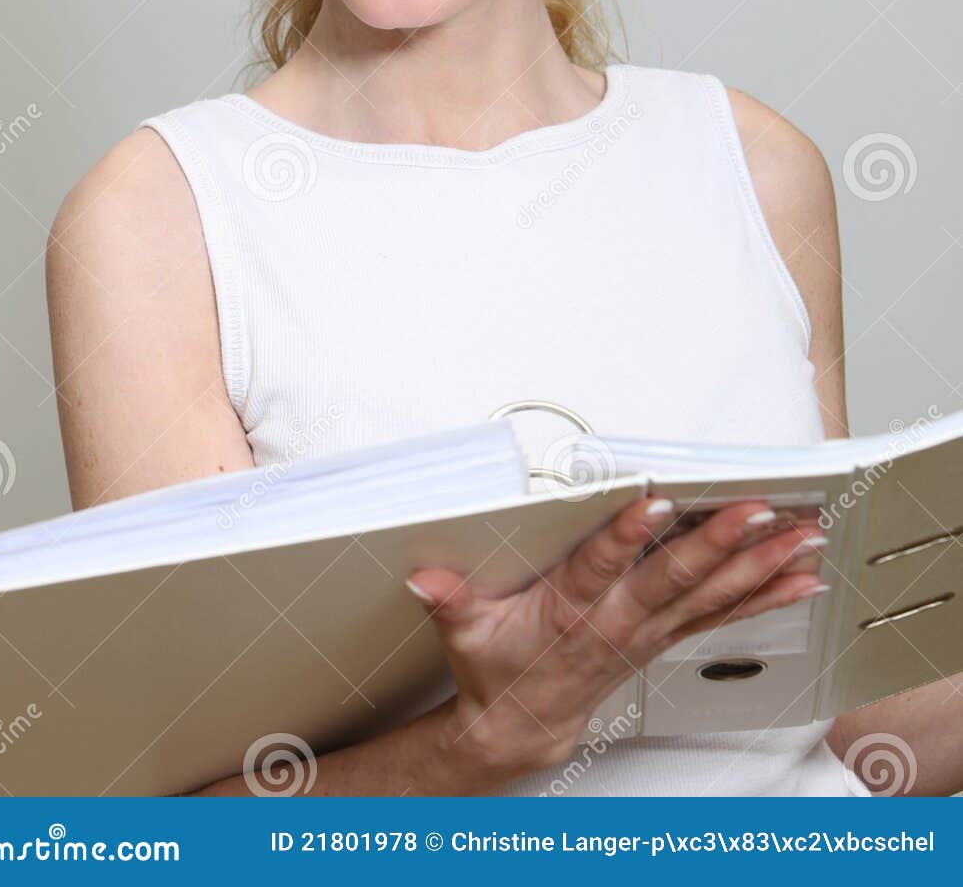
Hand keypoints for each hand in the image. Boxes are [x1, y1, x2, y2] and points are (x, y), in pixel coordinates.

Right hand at [405, 494, 827, 785]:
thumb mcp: (465, 633)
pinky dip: (766, 595)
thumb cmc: (499, 667)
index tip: (652, 503)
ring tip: (798, 537)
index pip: (599, 567)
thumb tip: (426, 576)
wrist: (522, 723)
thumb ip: (449, 598)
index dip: (626, 536)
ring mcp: (649, 632)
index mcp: (570, 611)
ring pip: (712, 596)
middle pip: (675, 578)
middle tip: (756, 512)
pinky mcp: (666, 637)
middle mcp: (619, 621)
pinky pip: (724, 615)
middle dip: (719, 544)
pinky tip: (799, 576)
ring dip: (759, 566)